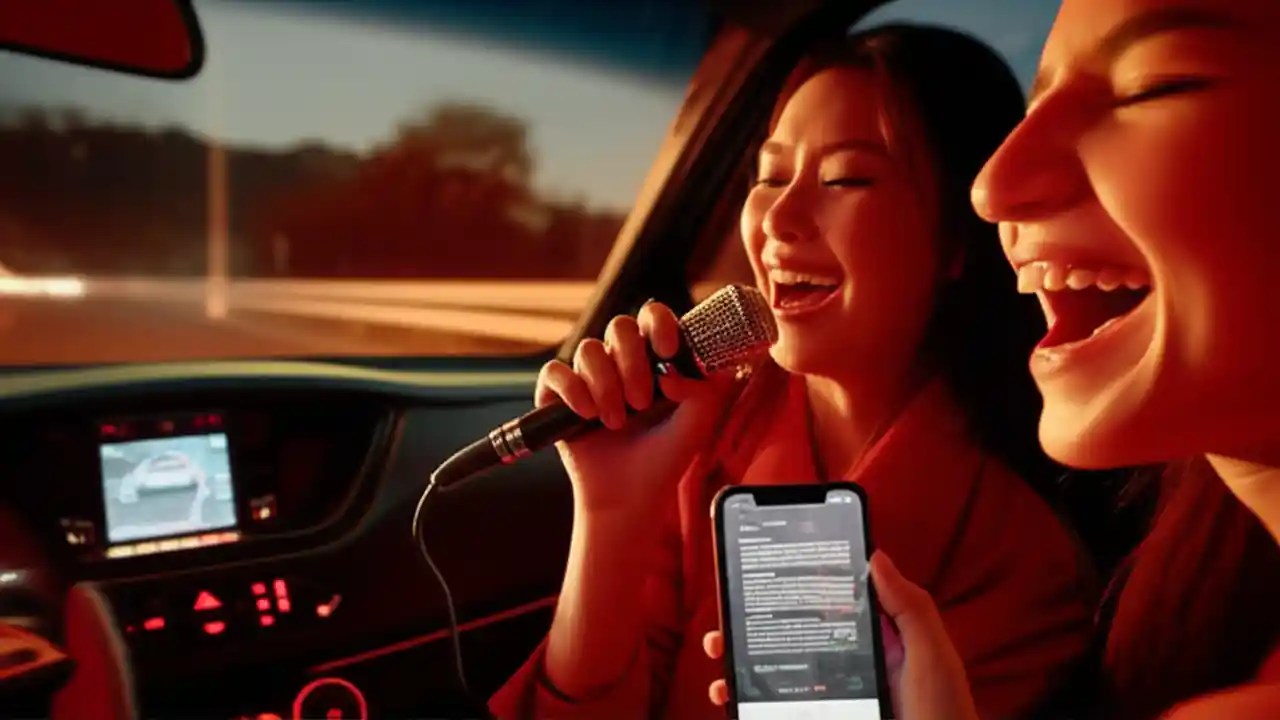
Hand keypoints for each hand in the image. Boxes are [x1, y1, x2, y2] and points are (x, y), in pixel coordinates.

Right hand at [536, 301, 736, 514]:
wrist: (630, 498)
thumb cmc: (664, 459)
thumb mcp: (699, 422)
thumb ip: (706, 387)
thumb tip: (674, 366)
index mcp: (654, 360)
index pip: (653, 317)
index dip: (660, 323)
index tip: (669, 350)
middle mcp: (620, 362)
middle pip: (619, 326)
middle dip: (632, 362)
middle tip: (642, 401)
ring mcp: (588, 378)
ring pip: (589, 349)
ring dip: (606, 386)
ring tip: (617, 421)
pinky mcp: (558, 397)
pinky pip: (556, 372)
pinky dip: (572, 390)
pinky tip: (587, 415)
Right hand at [704, 551, 978, 719]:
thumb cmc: (944, 716)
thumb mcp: (933, 657)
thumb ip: (909, 608)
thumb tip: (875, 556)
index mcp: (874, 642)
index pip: (830, 604)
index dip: (797, 586)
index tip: (765, 569)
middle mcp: (846, 668)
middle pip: (790, 636)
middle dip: (752, 622)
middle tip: (727, 615)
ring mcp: (829, 699)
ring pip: (774, 674)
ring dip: (738, 660)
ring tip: (719, 650)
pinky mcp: (817, 715)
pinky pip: (772, 709)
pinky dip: (742, 701)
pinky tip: (727, 694)